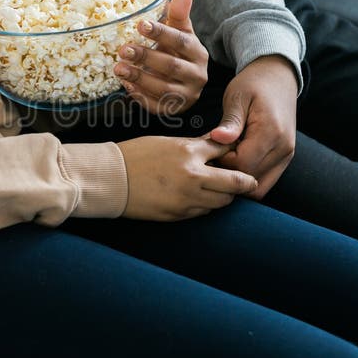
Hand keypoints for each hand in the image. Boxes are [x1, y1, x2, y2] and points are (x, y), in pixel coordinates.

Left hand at [114, 0, 208, 114]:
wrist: (186, 82)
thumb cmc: (178, 52)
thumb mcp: (180, 33)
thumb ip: (179, 14)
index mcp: (198, 53)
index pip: (181, 42)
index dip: (161, 33)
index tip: (141, 24)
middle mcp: (197, 76)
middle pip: (171, 66)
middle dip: (145, 58)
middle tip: (123, 49)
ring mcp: (186, 95)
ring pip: (162, 89)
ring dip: (138, 78)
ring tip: (118, 68)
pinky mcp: (173, 110)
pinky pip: (156, 106)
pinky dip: (140, 96)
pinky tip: (126, 85)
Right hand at [118, 135, 256, 220]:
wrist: (110, 179)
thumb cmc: (135, 155)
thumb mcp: (166, 142)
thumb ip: (195, 146)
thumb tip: (218, 145)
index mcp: (189, 152)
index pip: (226, 151)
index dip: (237, 153)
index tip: (242, 156)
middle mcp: (193, 177)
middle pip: (235, 183)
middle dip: (244, 182)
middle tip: (248, 182)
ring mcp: (186, 199)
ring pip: (222, 202)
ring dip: (224, 196)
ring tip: (218, 189)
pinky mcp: (178, 215)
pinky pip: (202, 212)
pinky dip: (205, 205)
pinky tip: (197, 198)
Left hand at [209, 55, 297, 199]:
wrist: (278, 77)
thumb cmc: (254, 83)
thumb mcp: (237, 96)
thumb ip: (230, 121)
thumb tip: (217, 138)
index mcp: (272, 132)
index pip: (242, 164)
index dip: (221, 162)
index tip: (209, 149)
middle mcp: (284, 148)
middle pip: (251, 179)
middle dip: (228, 173)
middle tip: (213, 156)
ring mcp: (286, 156)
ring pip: (260, 187)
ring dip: (239, 178)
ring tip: (224, 157)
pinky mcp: (284, 158)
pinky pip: (266, 180)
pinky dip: (248, 177)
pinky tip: (235, 159)